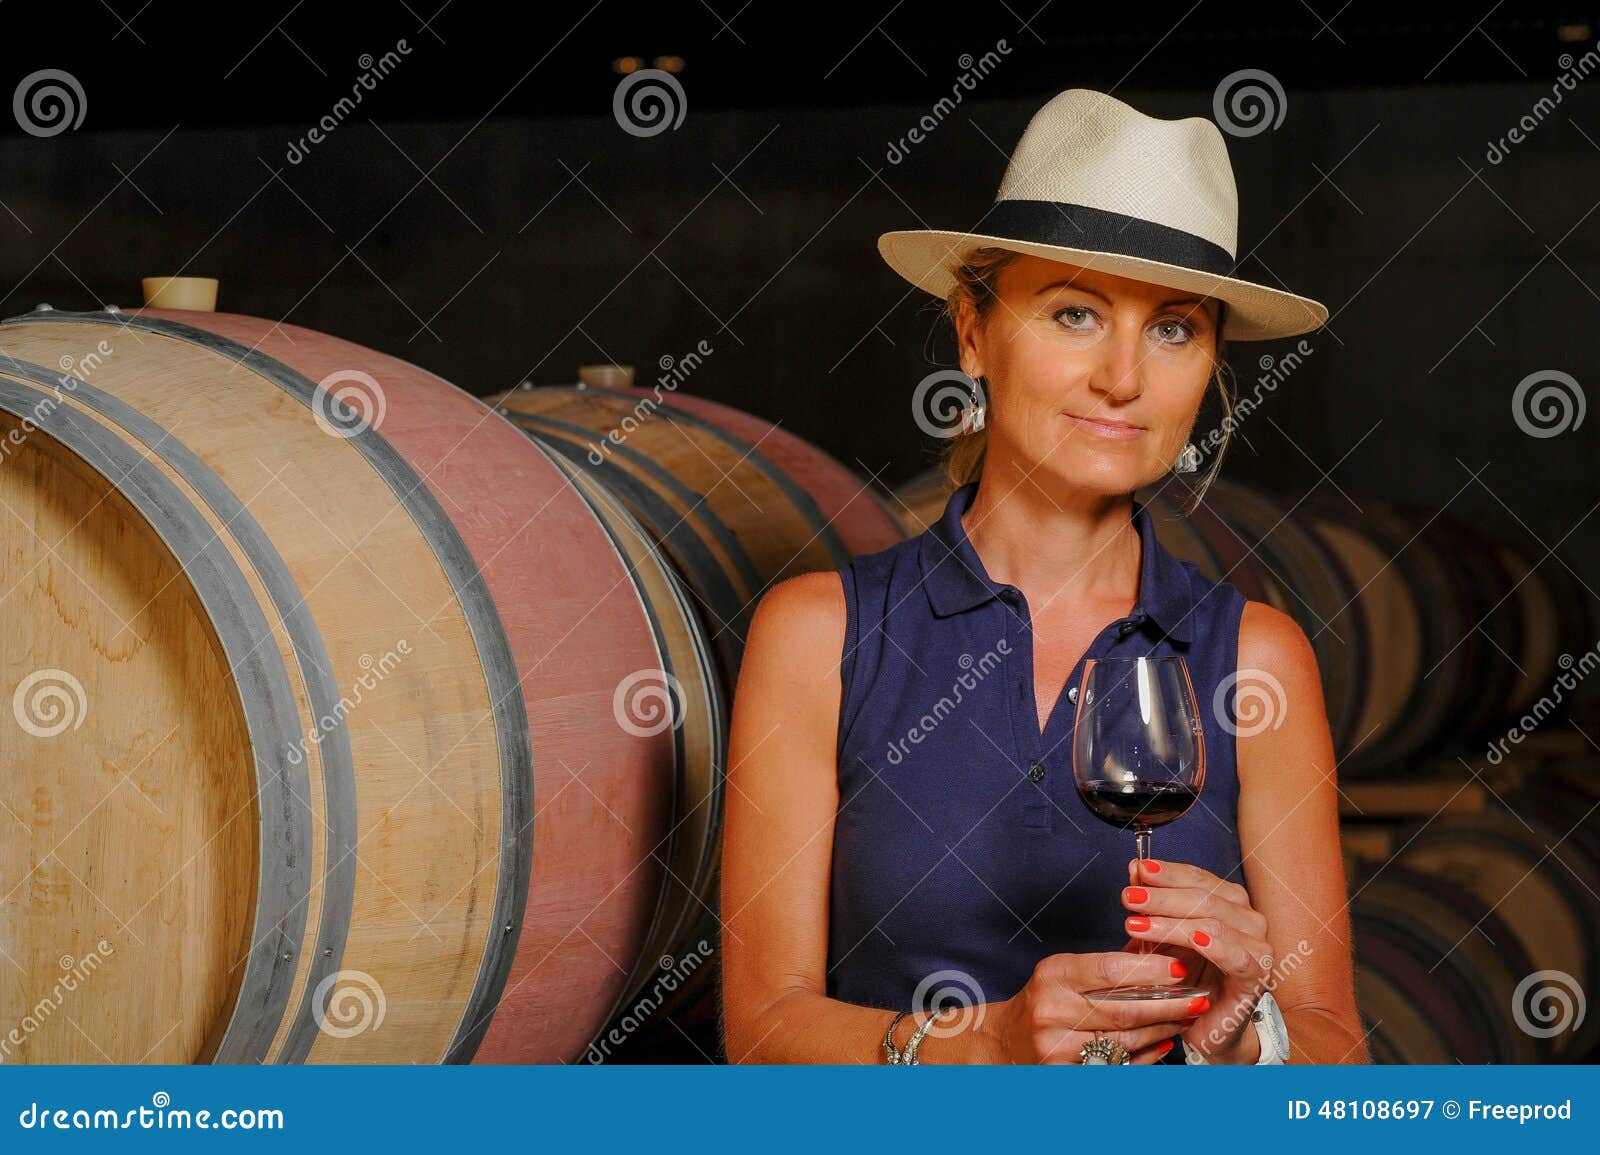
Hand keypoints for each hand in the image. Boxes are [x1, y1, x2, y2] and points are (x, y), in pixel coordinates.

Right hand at [979, 949, 1201, 1063]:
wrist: (1004, 1042)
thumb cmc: (1045, 1000)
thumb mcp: (1065, 972)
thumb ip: (1108, 965)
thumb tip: (1160, 946)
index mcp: (1054, 976)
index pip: (1111, 970)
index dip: (1151, 969)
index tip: (1182, 966)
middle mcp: (1053, 1011)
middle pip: (1125, 1010)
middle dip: (1169, 1004)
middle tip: (1200, 996)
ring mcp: (1058, 1048)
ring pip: (1126, 1041)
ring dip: (1163, 1030)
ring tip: (1187, 1018)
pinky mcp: (1065, 1076)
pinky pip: (1119, 1067)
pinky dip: (1146, 1055)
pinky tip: (1165, 1043)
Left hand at [1121, 857, 1273, 1062]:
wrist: (1207, 1025)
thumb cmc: (1186, 978)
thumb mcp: (1163, 936)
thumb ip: (1152, 904)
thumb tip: (1135, 869)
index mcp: (1229, 903)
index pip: (1199, 878)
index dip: (1168, 873)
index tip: (1138, 869)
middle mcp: (1248, 920)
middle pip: (1205, 897)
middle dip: (1163, 895)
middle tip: (1130, 898)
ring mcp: (1257, 948)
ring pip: (1214, 922)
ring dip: (1173, 922)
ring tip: (1138, 924)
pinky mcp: (1257, 977)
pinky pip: (1237, 956)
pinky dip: (1214, 945)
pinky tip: (1193, 939)